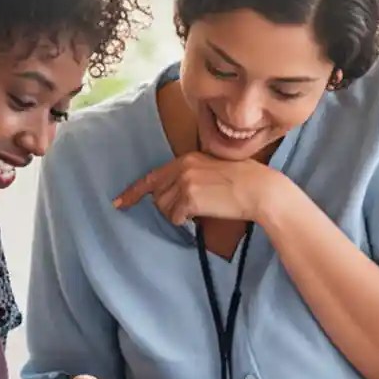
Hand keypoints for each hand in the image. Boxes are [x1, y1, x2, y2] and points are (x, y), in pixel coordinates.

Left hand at [113, 152, 286, 224]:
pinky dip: (186, 220)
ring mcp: (184, 181)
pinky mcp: (189, 197)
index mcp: (187, 158)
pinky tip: (204, 213)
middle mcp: (182, 167)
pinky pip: (176, 217)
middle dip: (169, 207)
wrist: (260, 189)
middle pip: (158, 196)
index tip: (118, 202)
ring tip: (203, 207)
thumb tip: (176, 197)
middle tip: (191, 209)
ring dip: (179, 214)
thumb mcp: (214, 169)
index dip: (133, 192)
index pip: (152, 177)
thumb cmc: (245, 182)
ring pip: (165, 208)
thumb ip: (192, 176)